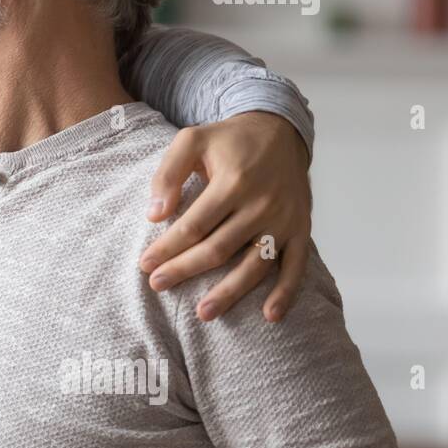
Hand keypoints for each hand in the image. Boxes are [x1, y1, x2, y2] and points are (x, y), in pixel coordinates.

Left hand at [140, 111, 311, 322]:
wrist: (280, 131)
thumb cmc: (229, 140)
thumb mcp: (191, 140)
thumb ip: (168, 174)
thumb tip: (155, 214)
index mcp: (233, 181)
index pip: (194, 225)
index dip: (167, 248)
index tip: (145, 264)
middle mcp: (262, 204)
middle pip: (219, 248)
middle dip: (185, 269)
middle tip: (157, 285)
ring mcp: (285, 220)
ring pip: (254, 264)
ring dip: (230, 292)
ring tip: (203, 314)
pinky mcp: (302, 229)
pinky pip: (297, 266)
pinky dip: (286, 293)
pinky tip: (270, 316)